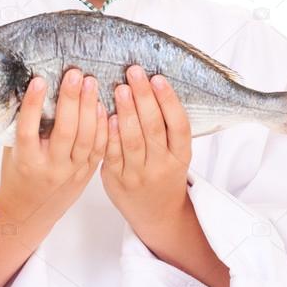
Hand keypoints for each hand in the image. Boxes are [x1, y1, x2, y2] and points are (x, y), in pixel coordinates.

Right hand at [0, 68, 107, 227]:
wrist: (29, 212)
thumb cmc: (18, 175)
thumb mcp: (11, 151)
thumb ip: (19, 125)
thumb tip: (27, 86)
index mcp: (26, 161)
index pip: (28, 130)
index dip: (33, 105)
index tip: (39, 81)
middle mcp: (51, 168)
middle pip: (64, 131)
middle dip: (71, 100)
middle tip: (74, 75)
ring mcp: (72, 172)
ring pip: (86, 138)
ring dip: (89, 108)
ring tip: (90, 83)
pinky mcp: (87, 173)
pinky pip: (99, 148)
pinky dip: (103, 126)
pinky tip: (101, 105)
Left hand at [100, 64, 191, 231]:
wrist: (157, 214)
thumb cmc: (165, 174)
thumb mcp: (176, 154)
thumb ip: (166, 127)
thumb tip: (151, 85)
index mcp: (181, 156)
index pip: (179, 126)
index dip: (169, 101)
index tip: (158, 78)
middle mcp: (162, 166)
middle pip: (153, 128)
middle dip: (143, 97)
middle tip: (134, 72)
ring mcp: (138, 175)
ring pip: (132, 140)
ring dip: (125, 111)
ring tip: (120, 87)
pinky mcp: (117, 180)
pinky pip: (112, 153)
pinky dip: (109, 133)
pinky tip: (106, 114)